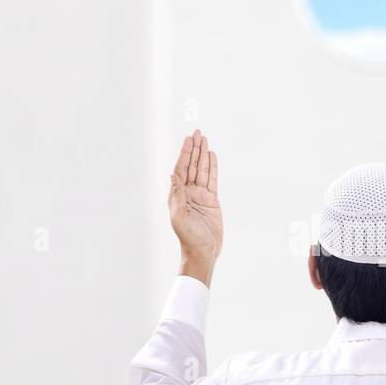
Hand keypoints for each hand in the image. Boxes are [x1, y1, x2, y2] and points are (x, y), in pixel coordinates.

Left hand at [168, 129, 221, 285]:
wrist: (203, 251)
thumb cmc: (188, 236)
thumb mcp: (179, 215)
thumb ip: (177, 194)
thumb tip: (172, 175)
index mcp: (177, 194)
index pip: (181, 169)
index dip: (185, 153)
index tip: (189, 140)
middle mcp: (188, 192)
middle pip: (192, 166)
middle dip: (194, 149)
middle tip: (198, 133)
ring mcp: (201, 195)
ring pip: (202, 170)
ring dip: (203, 155)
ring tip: (205, 140)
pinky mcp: (212, 200)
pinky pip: (212, 180)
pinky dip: (213, 167)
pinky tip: (212, 156)